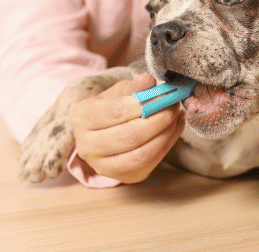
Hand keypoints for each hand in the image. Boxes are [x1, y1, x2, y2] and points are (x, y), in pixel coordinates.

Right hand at [69, 73, 184, 184]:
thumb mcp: (118, 91)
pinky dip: (168, 144)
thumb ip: (133, 87)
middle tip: (174, 105)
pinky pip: (150, 163)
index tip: (164, 95)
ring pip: (140, 154)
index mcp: (82, 118)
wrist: (103, 130)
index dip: (144, 104)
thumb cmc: (112, 106)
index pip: (115, 112)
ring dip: (165, 133)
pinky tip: (174, 128)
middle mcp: (87, 146)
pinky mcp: (123, 176)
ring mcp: (103, 166)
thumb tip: (148, 81)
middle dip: (159, 119)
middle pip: (129, 136)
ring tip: (175, 116)